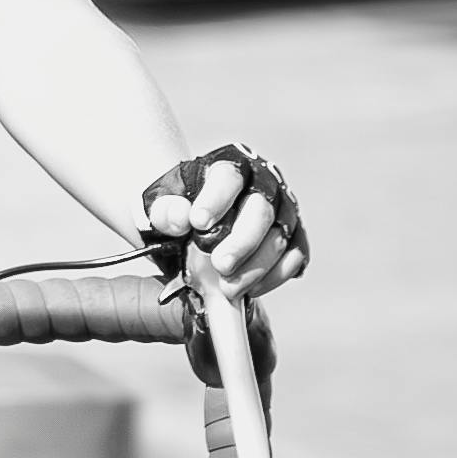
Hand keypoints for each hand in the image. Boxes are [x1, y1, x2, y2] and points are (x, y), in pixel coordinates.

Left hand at [140, 144, 306, 300]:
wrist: (197, 227)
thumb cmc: (180, 213)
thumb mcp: (162, 208)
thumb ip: (164, 211)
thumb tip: (181, 219)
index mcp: (228, 166)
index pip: (228, 177)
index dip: (216, 200)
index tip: (198, 223)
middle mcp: (263, 183)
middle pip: (260, 210)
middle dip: (242, 242)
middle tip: (221, 266)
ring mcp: (282, 210)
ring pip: (280, 236)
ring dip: (256, 266)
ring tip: (229, 288)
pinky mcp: (294, 237)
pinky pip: (294, 257)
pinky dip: (276, 276)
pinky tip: (251, 290)